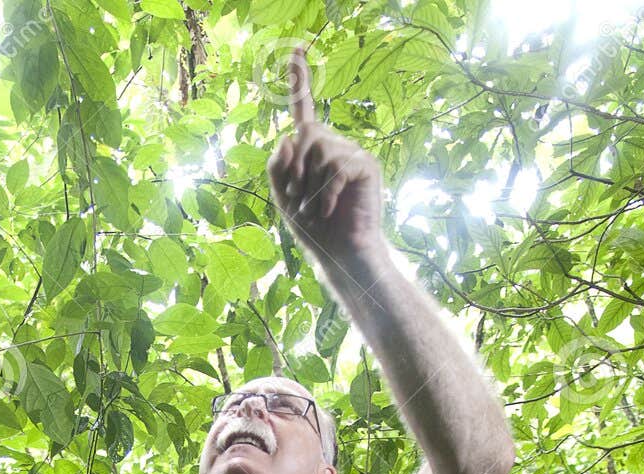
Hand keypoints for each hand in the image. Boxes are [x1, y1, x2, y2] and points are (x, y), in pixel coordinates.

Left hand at [267, 44, 384, 271]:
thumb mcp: (284, 198)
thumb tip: (287, 134)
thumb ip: (278, 167)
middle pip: (306, 133)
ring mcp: (352, 154)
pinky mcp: (365, 167)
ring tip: (316, 209)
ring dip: (310, 186)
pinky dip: (326, 193)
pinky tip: (329, 210)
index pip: (304, 109)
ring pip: (320, 150)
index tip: (296, 49)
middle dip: (296, 170)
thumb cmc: (315, 229)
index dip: (299, 81)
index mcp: (312, 151)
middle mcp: (333, 146)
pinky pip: (337, 167)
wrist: (342, 255)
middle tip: (299, 200)